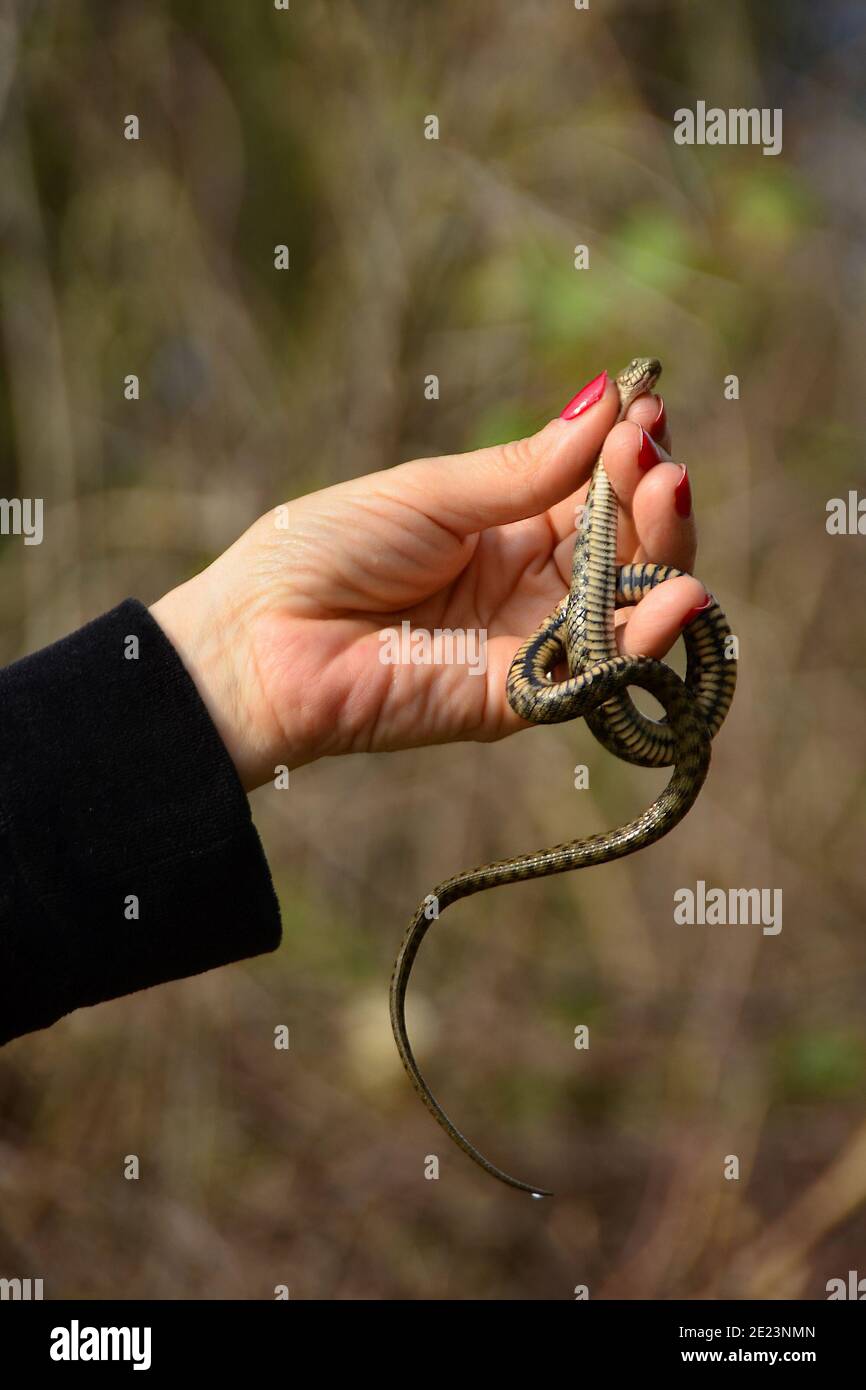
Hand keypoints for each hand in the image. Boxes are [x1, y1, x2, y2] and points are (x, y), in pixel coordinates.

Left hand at [150, 374, 706, 789]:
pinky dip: (649, 637)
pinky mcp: (521, 697)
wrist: (259, 639)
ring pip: (628, 602)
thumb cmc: (325, 551)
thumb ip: (524, 469)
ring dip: (665, 548)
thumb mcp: (432, 493)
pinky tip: (681, 593)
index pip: (595, 492)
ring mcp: (529, 642)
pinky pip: (601, 669)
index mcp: (504, 529)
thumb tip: (606, 401)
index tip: (646, 407)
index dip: (626, 453)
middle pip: (625, 545)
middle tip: (651, 452)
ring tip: (668, 491)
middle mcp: (529, 586)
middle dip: (649, 493)